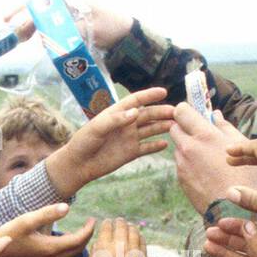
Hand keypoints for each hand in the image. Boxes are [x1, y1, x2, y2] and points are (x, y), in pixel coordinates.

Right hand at [0, 204, 95, 256]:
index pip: (78, 240)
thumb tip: (67, 207)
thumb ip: (47, 214)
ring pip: (71, 256)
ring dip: (79, 244)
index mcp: (50, 248)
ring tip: (83, 230)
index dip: (88, 230)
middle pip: (77, 250)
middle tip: (91, 223)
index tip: (93, 219)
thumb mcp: (26, 221)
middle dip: (87, 237)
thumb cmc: (7, 236)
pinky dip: (70, 248)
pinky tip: (66, 238)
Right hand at [3, 1, 133, 53]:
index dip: (23, 8)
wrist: (128, 37)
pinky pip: (51, 25)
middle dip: (23, 17)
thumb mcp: (90, 28)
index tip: (9, 18)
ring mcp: (69, 13)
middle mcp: (68, 2)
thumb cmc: (113, 27)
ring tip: (19, 37)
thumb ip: (67, 32)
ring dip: (30, 25)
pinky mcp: (72, 25)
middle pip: (39, 7)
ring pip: (43, 16)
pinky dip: (41, 31)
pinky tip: (33, 39)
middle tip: (9, 31)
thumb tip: (43, 37)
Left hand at [45, 88, 173, 194]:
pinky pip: (147, 148)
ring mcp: (130, 138)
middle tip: (177, 112)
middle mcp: (126, 124)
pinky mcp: (131, 152)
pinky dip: (156, 146)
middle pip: (148, 115)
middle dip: (162, 112)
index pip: (136, 101)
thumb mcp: (96, 128)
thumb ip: (115, 119)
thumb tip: (135, 112)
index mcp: (117, 113)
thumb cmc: (84, 142)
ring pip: (150, 129)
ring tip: (176, 126)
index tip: (164, 92)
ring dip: (162, 126)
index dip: (149, 95)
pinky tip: (167, 144)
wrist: (79, 164)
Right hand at [89, 218, 148, 256]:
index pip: (106, 227)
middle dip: (119, 222)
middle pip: (121, 225)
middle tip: (119, 221)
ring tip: (129, 226)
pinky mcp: (143, 255)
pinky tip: (137, 236)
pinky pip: (142, 240)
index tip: (108, 223)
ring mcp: (133, 249)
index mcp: (105, 248)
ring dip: (130, 226)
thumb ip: (94, 255)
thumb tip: (97, 244)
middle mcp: (119, 245)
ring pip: (133, 230)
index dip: (107, 223)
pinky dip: (139, 235)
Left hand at [169, 104, 256, 214]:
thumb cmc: (242, 177)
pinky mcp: (180, 178)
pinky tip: (204, 171)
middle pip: (174, 127)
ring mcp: (182, 163)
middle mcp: (188, 147)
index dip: (186, 110)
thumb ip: (225, 127)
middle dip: (184, 127)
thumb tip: (216, 115)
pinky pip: (180, 163)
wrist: (230, 210)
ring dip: (187, 147)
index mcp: (204, 135)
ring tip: (206, 157)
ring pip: (177, 146)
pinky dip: (188, 163)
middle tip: (200, 135)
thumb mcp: (241, 146)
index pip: (181, 110)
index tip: (194, 114)